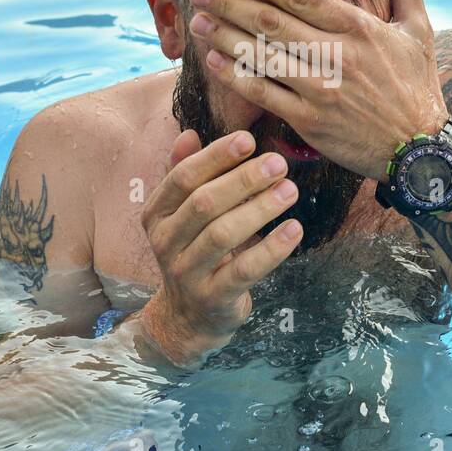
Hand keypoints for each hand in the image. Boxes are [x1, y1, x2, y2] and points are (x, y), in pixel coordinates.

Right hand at [138, 129, 301, 365]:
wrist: (188, 316)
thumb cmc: (194, 250)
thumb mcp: (183, 214)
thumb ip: (186, 174)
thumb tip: (189, 134)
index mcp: (157, 214)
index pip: (183, 178)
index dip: (216, 156)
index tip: (249, 139)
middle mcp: (165, 242)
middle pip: (204, 204)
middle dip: (243, 180)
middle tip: (278, 164)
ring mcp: (186, 273)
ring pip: (223, 235)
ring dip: (260, 210)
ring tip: (290, 191)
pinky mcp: (213, 298)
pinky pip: (244, 271)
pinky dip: (271, 249)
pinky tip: (294, 229)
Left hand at [187, 0, 447, 181]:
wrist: (421, 151)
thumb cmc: (418, 88)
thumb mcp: (419, 32)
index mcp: (359, 28)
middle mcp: (337, 55)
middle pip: (272, 23)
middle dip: (230, 4)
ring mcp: (321, 89)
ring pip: (262, 56)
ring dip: (224, 37)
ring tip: (196, 21)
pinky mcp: (310, 121)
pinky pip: (264, 94)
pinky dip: (236, 76)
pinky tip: (213, 61)